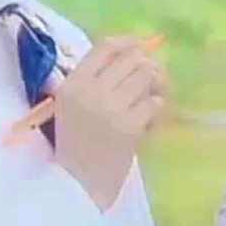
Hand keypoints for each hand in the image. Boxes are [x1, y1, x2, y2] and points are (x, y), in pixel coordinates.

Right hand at [51, 36, 168, 210]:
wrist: (77, 183)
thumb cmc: (74, 142)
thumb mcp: (69, 105)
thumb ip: (91, 79)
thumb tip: (131, 51)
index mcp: (73, 84)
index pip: (105, 47)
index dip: (127, 42)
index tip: (140, 46)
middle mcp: (91, 91)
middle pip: (131, 59)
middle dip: (147, 64)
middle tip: (153, 75)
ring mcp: (112, 108)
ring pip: (146, 77)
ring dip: (155, 84)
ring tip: (154, 94)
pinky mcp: (130, 127)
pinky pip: (154, 103)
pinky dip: (156, 108)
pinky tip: (149, 117)